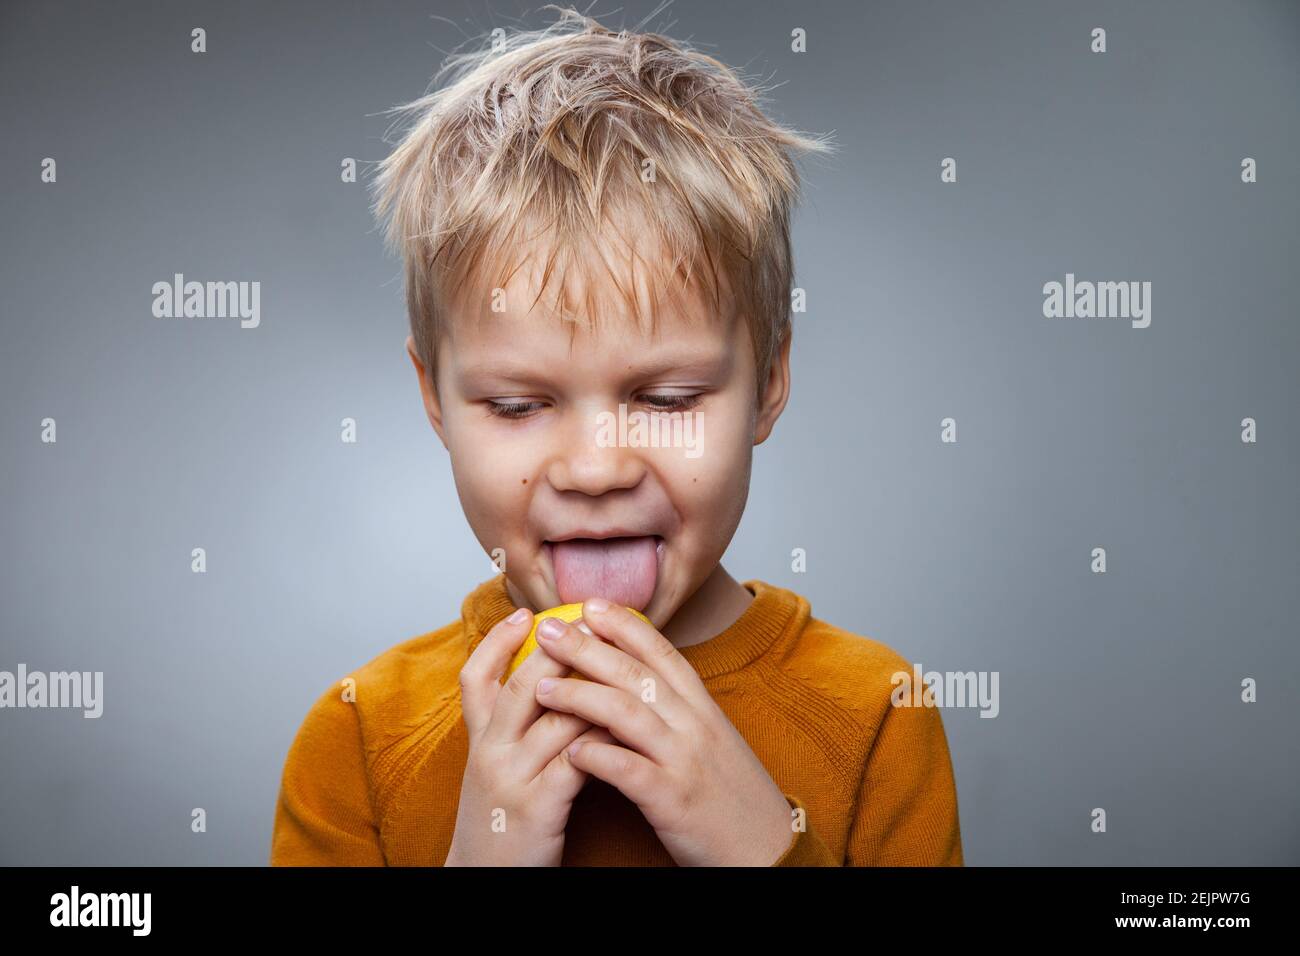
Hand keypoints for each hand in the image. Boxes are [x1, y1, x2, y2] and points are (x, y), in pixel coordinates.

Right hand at [447, 606, 616, 865]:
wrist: (485, 880)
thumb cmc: (505, 821)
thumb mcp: (497, 768)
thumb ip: (515, 729)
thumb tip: (552, 681)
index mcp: (478, 741)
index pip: (475, 678)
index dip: (496, 643)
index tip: (526, 614)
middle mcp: (489, 753)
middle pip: (521, 685)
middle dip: (558, 648)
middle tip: (590, 622)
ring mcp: (512, 779)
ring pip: (556, 717)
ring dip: (595, 689)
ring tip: (625, 665)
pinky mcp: (540, 807)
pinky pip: (579, 759)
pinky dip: (606, 736)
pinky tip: (630, 724)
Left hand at [531, 599, 796, 865]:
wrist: (769, 850)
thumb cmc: (732, 797)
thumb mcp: (712, 740)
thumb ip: (678, 710)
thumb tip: (636, 682)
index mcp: (703, 708)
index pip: (662, 652)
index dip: (625, 626)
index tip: (591, 604)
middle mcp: (695, 725)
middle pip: (635, 674)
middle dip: (588, 647)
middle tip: (548, 630)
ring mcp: (685, 761)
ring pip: (627, 714)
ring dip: (581, 696)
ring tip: (542, 688)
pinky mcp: (675, 801)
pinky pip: (631, 771)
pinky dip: (597, 759)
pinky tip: (569, 753)